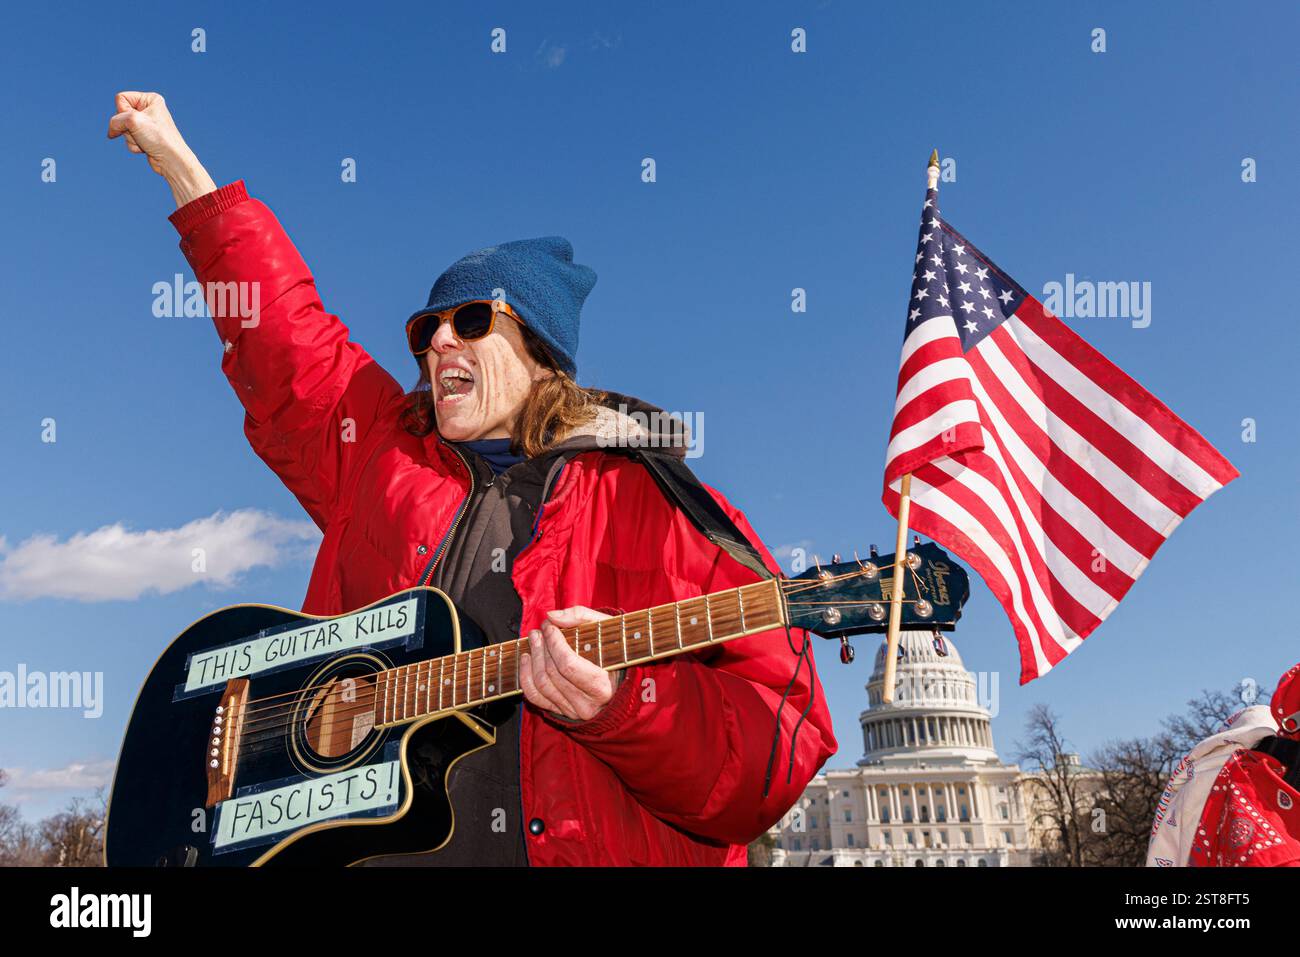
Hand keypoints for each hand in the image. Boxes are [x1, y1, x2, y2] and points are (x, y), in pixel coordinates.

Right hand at [107, 91, 215, 205]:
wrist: (171, 161)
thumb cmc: (158, 137)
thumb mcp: (132, 121)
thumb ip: (115, 120)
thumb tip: (111, 133)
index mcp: (150, 99)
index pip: (121, 98)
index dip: (123, 111)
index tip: (138, 121)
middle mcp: (149, 110)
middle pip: (120, 115)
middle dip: (127, 127)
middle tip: (142, 133)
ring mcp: (146, 125)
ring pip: (123, 128)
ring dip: (130, 138)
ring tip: (146, 141)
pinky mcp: (144, 138)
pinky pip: (128, 139)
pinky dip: (134, 146)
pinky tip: (146, 149)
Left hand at [519, 606, 624, 722]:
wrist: (621, 678)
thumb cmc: (614, 649)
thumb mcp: (606, 627)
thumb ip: (580, 616)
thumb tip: (552, 617)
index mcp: (602, 687)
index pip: (568, 665)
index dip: (554, 643)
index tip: (548, 626)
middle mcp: (587, 704)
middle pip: (552, 674)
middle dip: (541, 648)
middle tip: (538, 631)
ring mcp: (573, 711)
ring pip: (541, 685)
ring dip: (533, 659)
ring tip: (533, 641)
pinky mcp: (562, 713)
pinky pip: (536, 698)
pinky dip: (526, 677)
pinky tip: (526, 659)